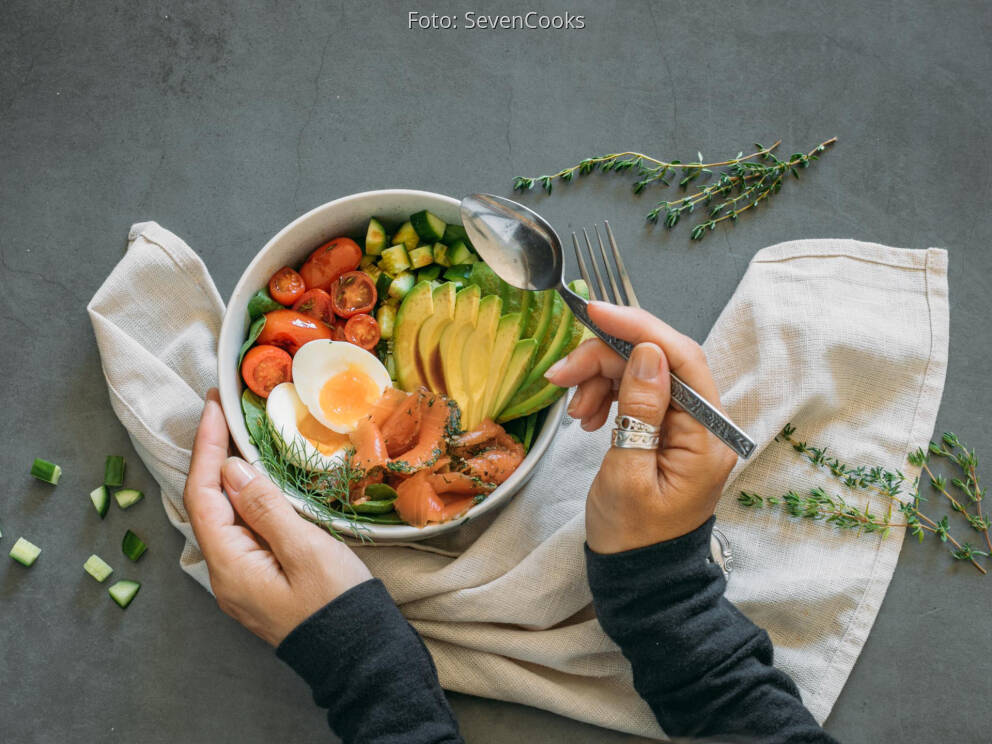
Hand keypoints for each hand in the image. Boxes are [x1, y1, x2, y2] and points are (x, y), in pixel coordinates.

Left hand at [183, 389, 371, 645]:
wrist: (360, 656)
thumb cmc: (337, 604)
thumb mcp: (306, 551)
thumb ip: (266, 509)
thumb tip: (233, 469)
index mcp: (230, 566)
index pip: (203, 495)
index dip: (206, 448)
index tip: (213, 407)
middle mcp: (225, 573)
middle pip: (207, 504)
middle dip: (212, 455)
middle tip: (221, 412)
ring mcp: (241, 580)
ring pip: (223, 517)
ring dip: (226, 475)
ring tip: (235, 435)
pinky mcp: (259, 580)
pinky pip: (241, 530)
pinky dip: (243, 498)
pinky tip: (256, 481)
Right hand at [545, 303, 736, 553]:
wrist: (639, 576)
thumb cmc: (632, 537)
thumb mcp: (627, 476)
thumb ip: (641, 411)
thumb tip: (647, 354)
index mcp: (707, 437)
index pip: (681, 360)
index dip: (639, 328)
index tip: (596, 313)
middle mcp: (705, 424)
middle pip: (659, 360)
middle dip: (606, 357)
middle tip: (562, 375)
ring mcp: (687, 426)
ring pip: (643, 372)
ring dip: (601, 377)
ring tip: (575, 411)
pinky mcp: (668, 429)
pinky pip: (638, 392)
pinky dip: (607, 393)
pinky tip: (588, 416)